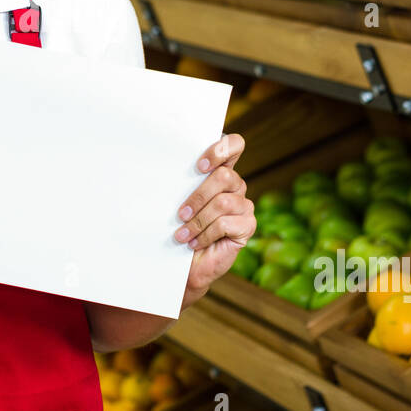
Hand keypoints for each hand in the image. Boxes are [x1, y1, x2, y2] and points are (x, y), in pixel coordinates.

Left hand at [173, 133, 255, 308]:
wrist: (186, 266)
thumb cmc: (180, 229)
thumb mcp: (178, 202)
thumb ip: (182, 183)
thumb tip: (163, 167)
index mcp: (221, 172)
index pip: (234, 145)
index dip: (220, 150)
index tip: (199, 167)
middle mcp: (236, 185)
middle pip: (224, 176)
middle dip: (198, 196)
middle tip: (180, 214)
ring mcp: (244, 205)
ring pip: (223, 202)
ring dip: (198, 220)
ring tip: (182, 234)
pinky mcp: (247, 225)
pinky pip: (226, 223)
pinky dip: (205, 234)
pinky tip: (195, 243)